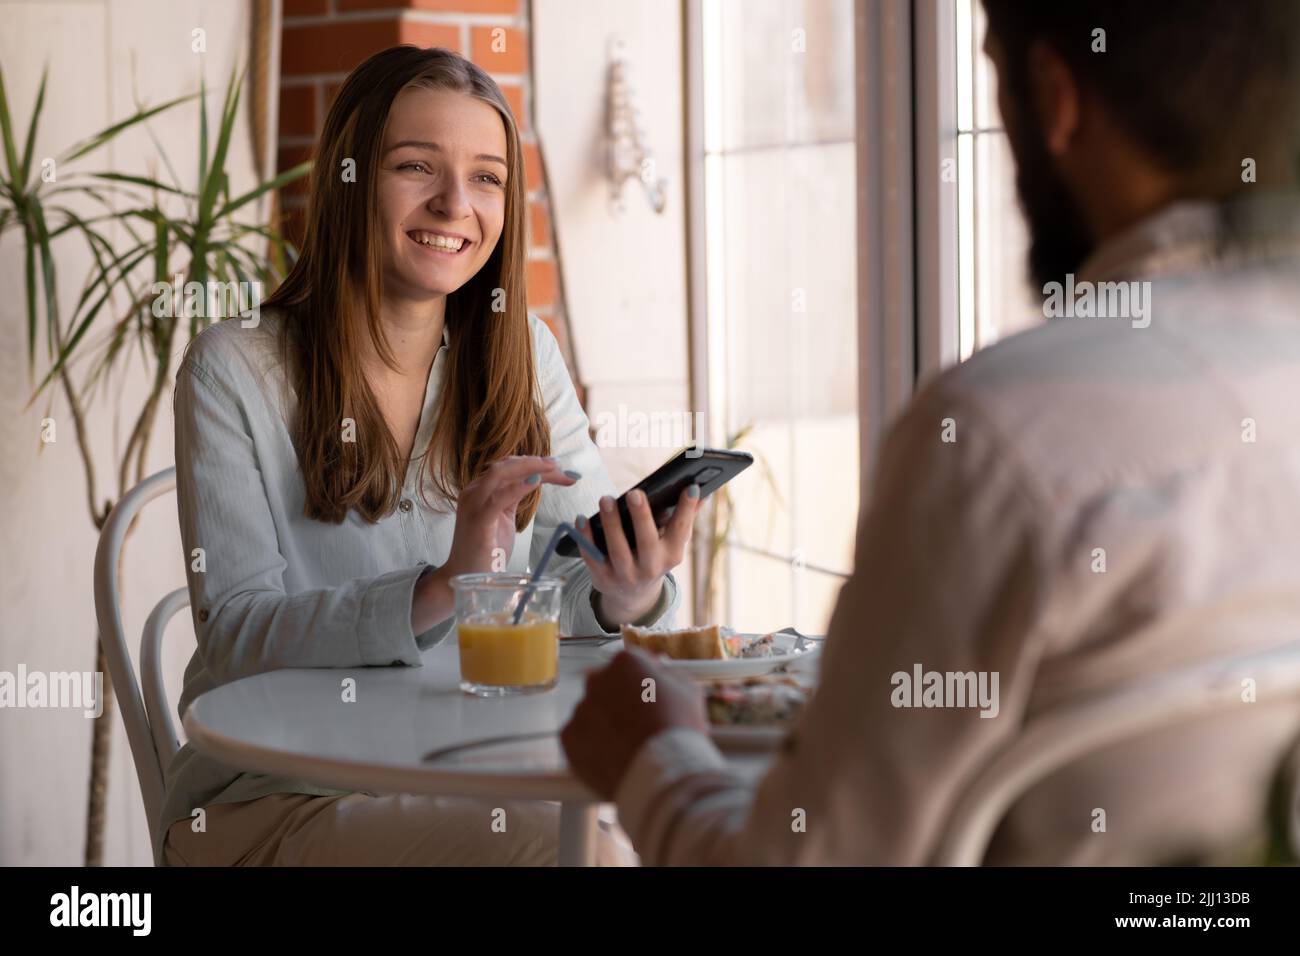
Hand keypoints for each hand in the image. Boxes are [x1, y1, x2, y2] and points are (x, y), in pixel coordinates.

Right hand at [412, 456, 577, 631]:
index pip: (507, 467)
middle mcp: (474, 492)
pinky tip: (536, 482)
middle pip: (505, 466)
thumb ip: (513, 497)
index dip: (532, 463)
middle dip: (535, 462)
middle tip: (560, 465)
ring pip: (501, 474)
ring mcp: (474, 505)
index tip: (556, 466)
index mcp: (479, 490)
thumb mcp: (503, 518)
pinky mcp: (478, 521)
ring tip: (553, 468)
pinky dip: (518, 488)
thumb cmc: (485, 550)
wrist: (464, 577)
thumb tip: (534, 479)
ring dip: (530, 467)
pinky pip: (498, 498)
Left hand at [561, 648, 707, 797]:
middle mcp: (597, 680)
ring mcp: (581, 709)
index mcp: (626, 662)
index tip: (647, 695)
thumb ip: (669, 675)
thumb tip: (661, 672)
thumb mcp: (687, 691)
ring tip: (629, 745)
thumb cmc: (677, 733)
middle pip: (605, 685)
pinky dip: (592, 746)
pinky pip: (578, 737)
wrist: (662, 774)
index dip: (641, 682)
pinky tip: (614, 755)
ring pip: (592, 713)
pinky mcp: (569, 738)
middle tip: (637, 722)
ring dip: (605, 724)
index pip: (629, 664)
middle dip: (619, 700)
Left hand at [574, 484, 700, 626]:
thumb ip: (684, 517)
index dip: (686, 509)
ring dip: (611, 522)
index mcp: (671, 554)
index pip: (681, 529)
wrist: (633, 595)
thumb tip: (700, 490)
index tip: (690, 487)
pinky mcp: (603, 578)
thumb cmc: (654, 557)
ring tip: (606, 499)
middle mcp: (650, 567)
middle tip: (634, 492)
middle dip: (641, 516)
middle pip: (646, 541)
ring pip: (617, 548)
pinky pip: (592, 556)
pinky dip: (586, 537)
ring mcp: (626, 575)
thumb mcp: (671, 543)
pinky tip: (582, 519)